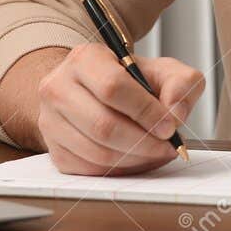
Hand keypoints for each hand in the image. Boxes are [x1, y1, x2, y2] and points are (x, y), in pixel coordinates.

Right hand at [36, 43, 204, 175]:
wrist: (94, 92)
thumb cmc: (131, 81)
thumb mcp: (162, 71)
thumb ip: (180, 84)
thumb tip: (176, 114)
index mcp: (84, 59)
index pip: (112, 88)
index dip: (145, 112)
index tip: (169, 127)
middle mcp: (57, 88)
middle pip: (103, 125)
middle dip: (143, 142)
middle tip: (167, 146)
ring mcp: (50, 121)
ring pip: (96, 152)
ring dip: (134, 159)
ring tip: (156, 153)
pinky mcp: (54, 149)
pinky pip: (89, 170)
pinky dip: (119, 170)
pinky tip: (136, 159)